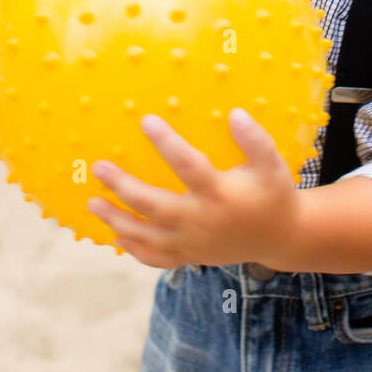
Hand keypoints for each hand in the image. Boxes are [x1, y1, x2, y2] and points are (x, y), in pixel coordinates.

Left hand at [86, 109, 301, 268]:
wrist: (280, 237)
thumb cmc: (273, 193)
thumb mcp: (272, 164)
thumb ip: (255, 140)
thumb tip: (235, 113)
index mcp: (219, 194)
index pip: (188, 164)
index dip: (166, 143)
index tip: (146, 120)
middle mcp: (201, 220)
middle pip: (153, 205)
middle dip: (123, 187)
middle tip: (98, 168)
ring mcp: (192, 243)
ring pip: (146, 235)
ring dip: (116, 220)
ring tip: (91, 204)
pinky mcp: (190, 256)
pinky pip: (156, 258)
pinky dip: (134, 249)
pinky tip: (116, 235)